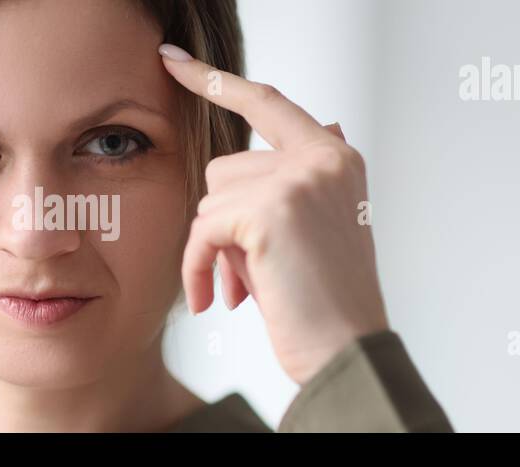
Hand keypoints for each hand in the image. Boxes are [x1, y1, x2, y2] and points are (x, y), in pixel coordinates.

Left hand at [160, 44, 388, 385]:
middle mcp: (322, 158)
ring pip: (209, 200)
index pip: (267, 103)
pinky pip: (203, 230)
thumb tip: (295, 137)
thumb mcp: (314, 230)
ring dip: (213, 250)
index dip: (217, 82)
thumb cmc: (324, 302)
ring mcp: (298, 179)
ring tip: (244, 289)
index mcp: (336, 157)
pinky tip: (214, 299)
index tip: (174, 62)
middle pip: (224, 168)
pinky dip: (198, 267)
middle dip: (220, 223)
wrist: (345, 352)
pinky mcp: (271, 209)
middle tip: (243, 274)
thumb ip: (291, 183)